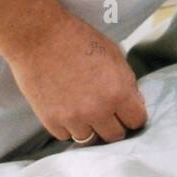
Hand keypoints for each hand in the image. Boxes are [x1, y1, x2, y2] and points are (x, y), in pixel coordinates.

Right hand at [6, 12, 146, 146]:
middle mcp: (98, 110)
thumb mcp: (115, 55)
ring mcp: (73, 119)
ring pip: (89, 139)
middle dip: (115, 124)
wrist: (39, 37)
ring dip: (90, 126)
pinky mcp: (51, 121)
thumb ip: (126, 82)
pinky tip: (67, 108)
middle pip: (115, 136)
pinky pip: (66, 135)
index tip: (128, 111)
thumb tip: (133, 101)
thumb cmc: (78, 39)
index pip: (137, 121)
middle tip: (108, 112)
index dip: (134, 115)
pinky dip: (68, 126)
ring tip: (84, 108)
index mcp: (118, 92)